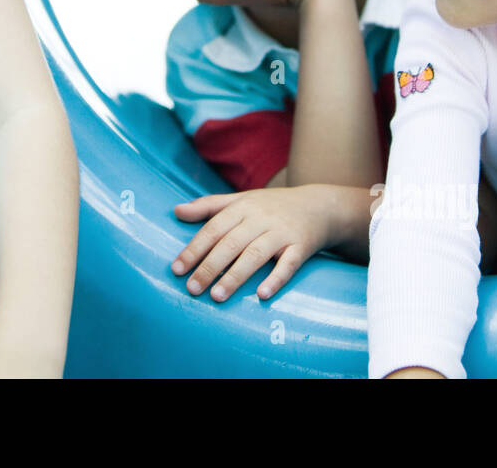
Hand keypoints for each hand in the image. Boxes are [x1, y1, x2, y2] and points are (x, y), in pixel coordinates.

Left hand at [171, 186, 335, 300]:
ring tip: (217, 297)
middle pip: (231, 244)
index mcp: (242, 208)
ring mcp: (281, 232)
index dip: (194, 249)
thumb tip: (176, 211)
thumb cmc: (272, 206)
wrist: (320, 206)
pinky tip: (262, 295)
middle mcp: (260, 219)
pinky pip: (288, 264)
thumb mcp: (241, 200)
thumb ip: (209, 206)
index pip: (213, 229)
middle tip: (192, 289)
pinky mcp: (301, 246)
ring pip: (255, 255)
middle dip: (209, 267)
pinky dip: (276, 279)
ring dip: (235, 276)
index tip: (176, 270)